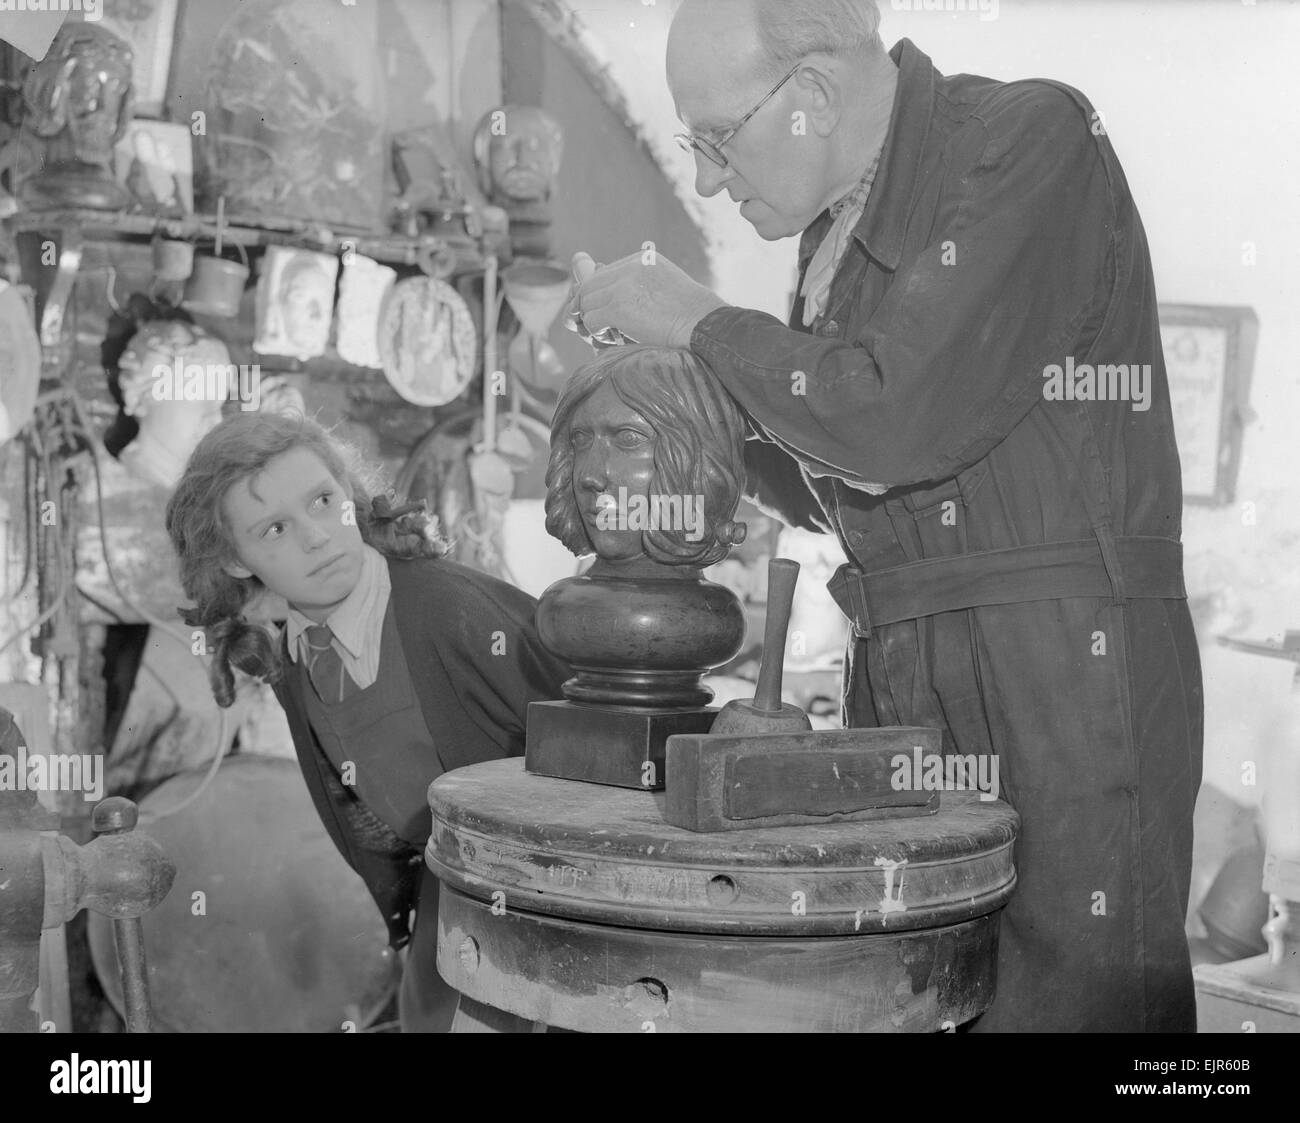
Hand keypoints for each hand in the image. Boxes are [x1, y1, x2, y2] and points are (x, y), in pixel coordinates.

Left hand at [565, 249, 728, 348]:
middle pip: (588, 286)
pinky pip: (591, 320)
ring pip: (586, 303)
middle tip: (602, 327)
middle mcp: (629, 267)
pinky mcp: (619, 308)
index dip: (597, 295)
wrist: (705, 326)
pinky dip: (596, 332)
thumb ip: (635, 285)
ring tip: (611, 333)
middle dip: (589, 308)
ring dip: (594, 322)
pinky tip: (613, 338)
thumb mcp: (664, 287)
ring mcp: (623, 287)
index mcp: (640, 259)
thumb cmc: (690, 316)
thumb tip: (599, 289)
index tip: (603, 312)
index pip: (601, 273)